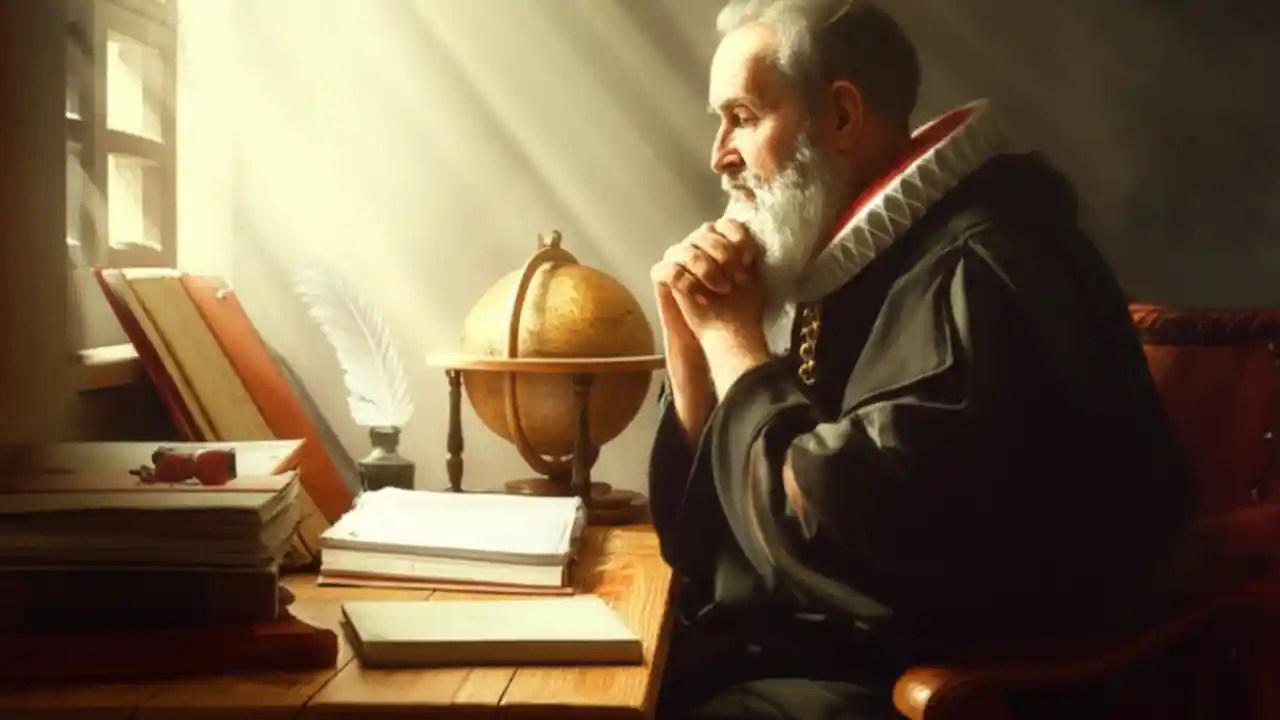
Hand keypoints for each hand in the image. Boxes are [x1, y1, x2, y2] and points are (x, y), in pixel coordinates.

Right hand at [655, 220, 769, 397]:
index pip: (726, 223)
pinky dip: (686, 280)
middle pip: (705, 231)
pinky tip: (700, 295)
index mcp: (720, 239)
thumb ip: (750, 253)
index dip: (738, 238)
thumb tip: (764, 234)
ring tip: (720, 288)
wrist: (724, 334)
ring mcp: (678, 258)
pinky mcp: (663, 276)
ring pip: (687, 249)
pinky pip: (669, 270)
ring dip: (707, 268)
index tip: (748, 260)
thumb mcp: (754, 276)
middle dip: (724, 254)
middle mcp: (697, 244)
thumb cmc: (739, 304)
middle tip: (735, 279)